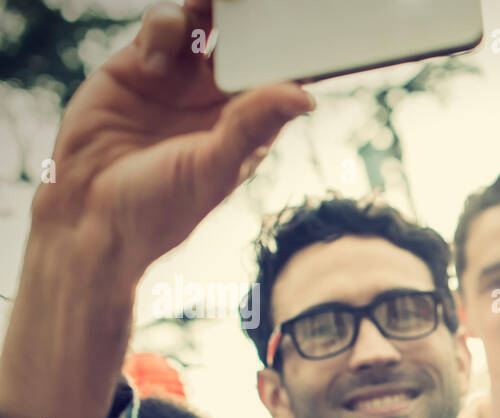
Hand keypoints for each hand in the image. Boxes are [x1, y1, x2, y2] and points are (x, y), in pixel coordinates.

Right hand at [32, 0, 313, 275]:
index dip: (292, 50)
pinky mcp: (138, 64)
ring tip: (205, 12)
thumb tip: (306, 97)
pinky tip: (155, 63)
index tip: (302, 24)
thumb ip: (254, 125)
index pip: (281, 76)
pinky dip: (164, 28)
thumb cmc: (162, 207)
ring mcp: (179, 78)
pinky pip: (162, 26)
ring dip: (208, 10)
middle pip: (245, 40)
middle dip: (253, 16)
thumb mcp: (214, 167)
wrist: (90, 213)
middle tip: (256, 2)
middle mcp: (217, 97)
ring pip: (204, 22)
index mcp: (250, 123)